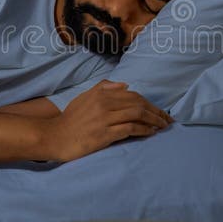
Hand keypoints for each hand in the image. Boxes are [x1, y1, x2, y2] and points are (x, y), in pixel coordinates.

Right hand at [43, 80, 173, 161]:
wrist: (55, 136)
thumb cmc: (71, 119)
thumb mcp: (84, 97)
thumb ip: (103, 88)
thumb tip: (124, 85)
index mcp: (101, 93)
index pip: (133, 95)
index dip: (149, 103)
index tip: (159, 111)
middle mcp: (104, 103)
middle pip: (138, 104)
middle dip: (156, 111)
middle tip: (167, 119)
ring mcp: (105, 118)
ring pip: (137, 115)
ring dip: (154, 120)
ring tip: (163, 126)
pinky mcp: (105, 134)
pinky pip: (130, 129)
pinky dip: (144, 130)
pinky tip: (151, 133)